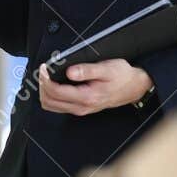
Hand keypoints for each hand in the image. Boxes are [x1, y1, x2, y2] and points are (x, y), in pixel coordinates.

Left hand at [37, 59, 152, 115]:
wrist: (134, 87)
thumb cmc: (122, 77)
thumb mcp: (107, 68)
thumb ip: (87, 70)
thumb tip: (69, 72)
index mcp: (86, 97)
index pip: (55, 92)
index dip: (45, 79)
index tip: (44, 67)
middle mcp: (81, 107)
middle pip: (49, 101)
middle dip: (42, 86)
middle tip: (43, 71)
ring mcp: (80, 109)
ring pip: (51, 106)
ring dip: (45, 92)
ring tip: (47, 77)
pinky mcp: (80, 108)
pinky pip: (58, 106)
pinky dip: (51, 95)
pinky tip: (55, 84)